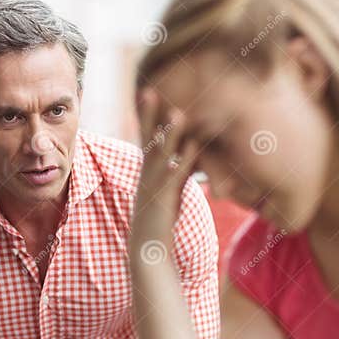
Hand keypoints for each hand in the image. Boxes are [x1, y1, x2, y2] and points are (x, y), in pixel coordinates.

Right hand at [133, 88, 200, 230]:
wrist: (148, 248)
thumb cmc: (160, 219)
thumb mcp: (170, 189)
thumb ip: (179, 169)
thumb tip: (189, 152)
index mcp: (147, 171)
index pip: (147, 137)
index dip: (147, 116)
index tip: (147, 92)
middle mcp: (146, 175)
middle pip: (147, 140)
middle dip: (148, 116)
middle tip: (148, 90)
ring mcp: (152, 187)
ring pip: (161, 156)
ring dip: (170, 135)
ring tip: (177, 114)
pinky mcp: (163, 201)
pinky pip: (175, 178)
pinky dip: (184, 162)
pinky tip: (192, 149)